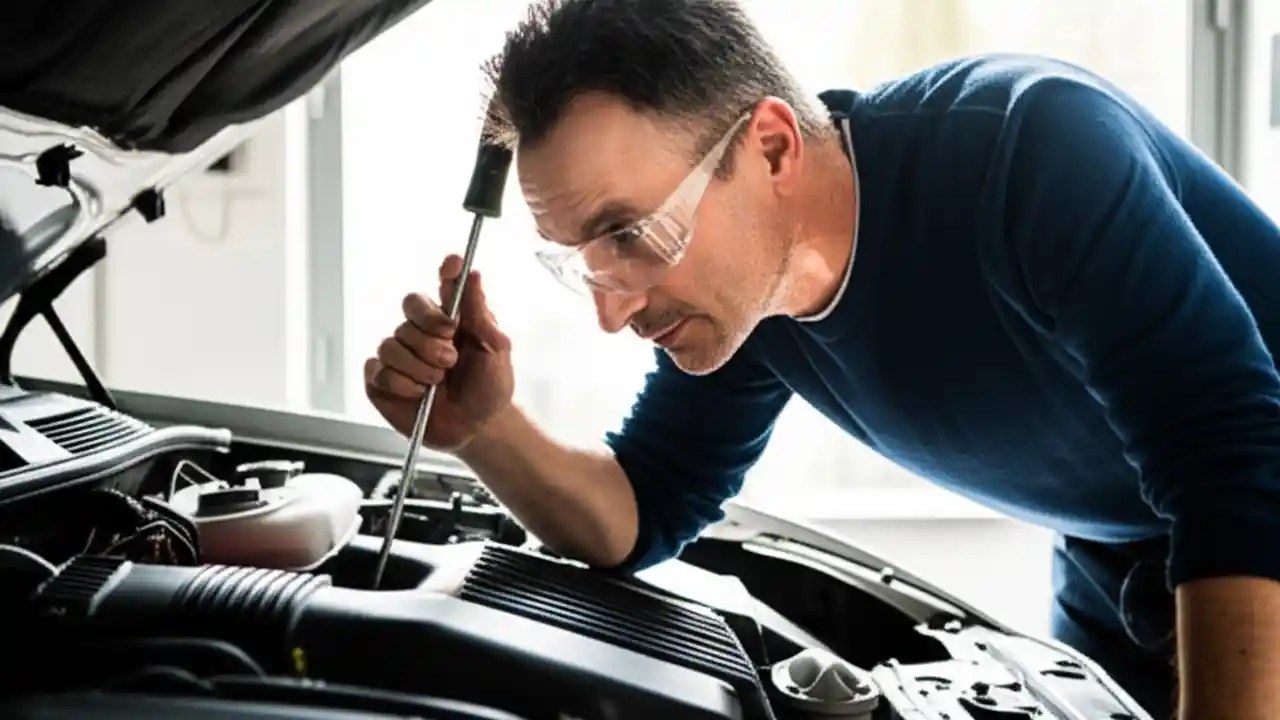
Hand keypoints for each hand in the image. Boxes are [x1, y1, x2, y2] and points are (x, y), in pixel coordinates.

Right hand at [364, 254, 513, 451]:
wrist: (476, 427)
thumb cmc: (488, 389)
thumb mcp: (495, 352)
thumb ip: (481, 315)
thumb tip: (472, 274)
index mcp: (451, 317)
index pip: (444, 282)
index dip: (446, 273)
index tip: (451, 271)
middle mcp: (421, 329)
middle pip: (410, 306)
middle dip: (430, 336)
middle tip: (450, 358)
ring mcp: (399, 353)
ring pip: (391, 343)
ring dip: (419, 366)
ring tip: (438, 381)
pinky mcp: (381, 380)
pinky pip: (378, 370)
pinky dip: (401, 384)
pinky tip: (418, 393)